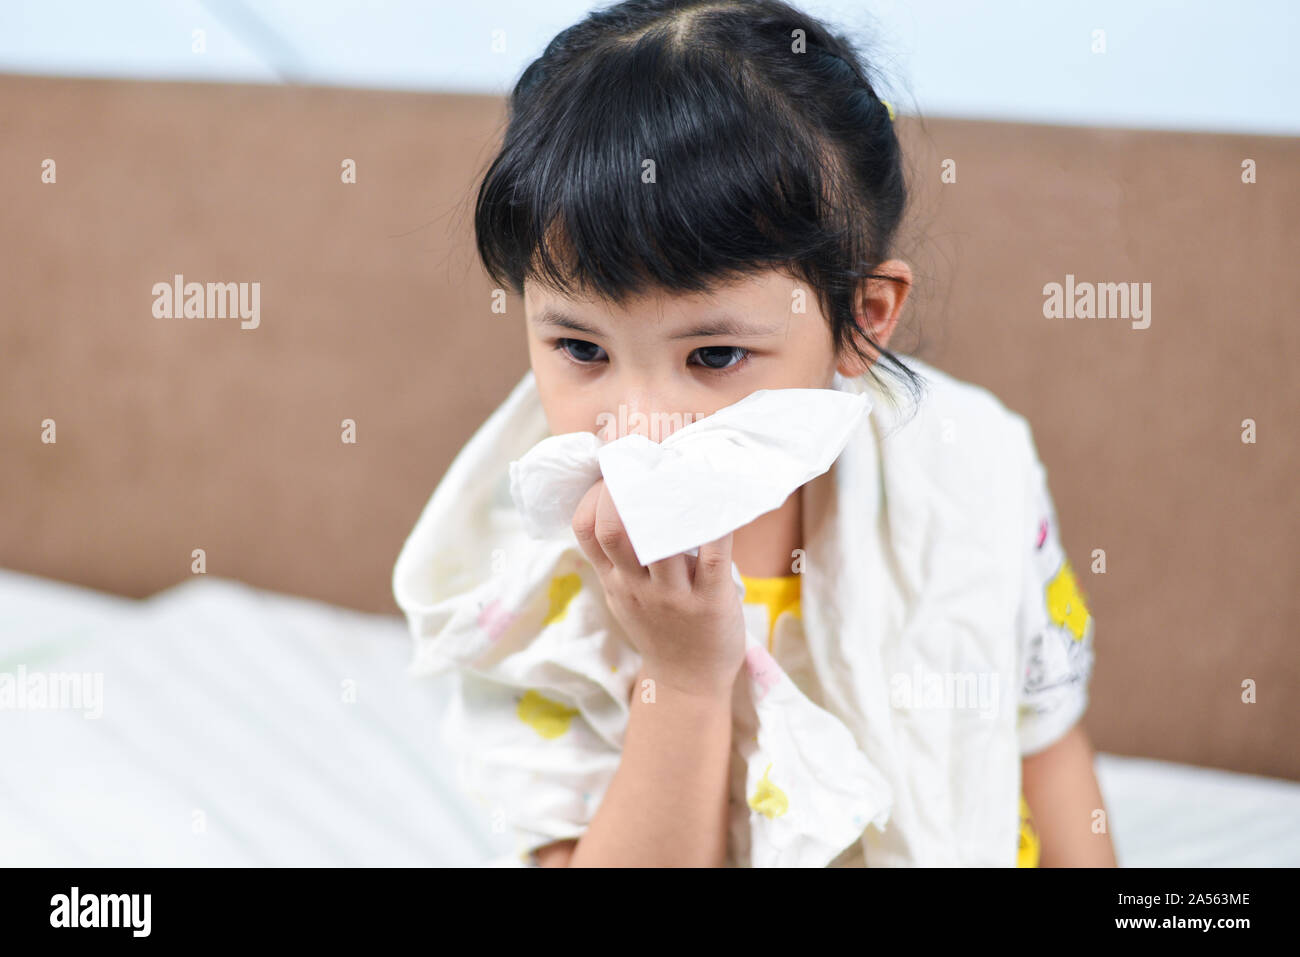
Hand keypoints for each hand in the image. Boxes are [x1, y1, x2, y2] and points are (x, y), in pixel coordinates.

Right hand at [571, 478, 746, 698]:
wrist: (689, 683)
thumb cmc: (661, 629)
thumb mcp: (624, 597)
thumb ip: (620, 560)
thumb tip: (625, 503)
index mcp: (615, 580)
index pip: (585, 531)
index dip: (592, 496)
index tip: (610, 472)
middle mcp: (637, 586)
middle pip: (614, 530)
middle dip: (621, 490)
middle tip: (642, 462)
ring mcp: (673, 595)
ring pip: (659, 540)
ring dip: (668, 501)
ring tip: (680, 470)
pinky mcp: (710, 600)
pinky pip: (711, 555)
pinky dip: (716, 523)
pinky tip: (722, 499)